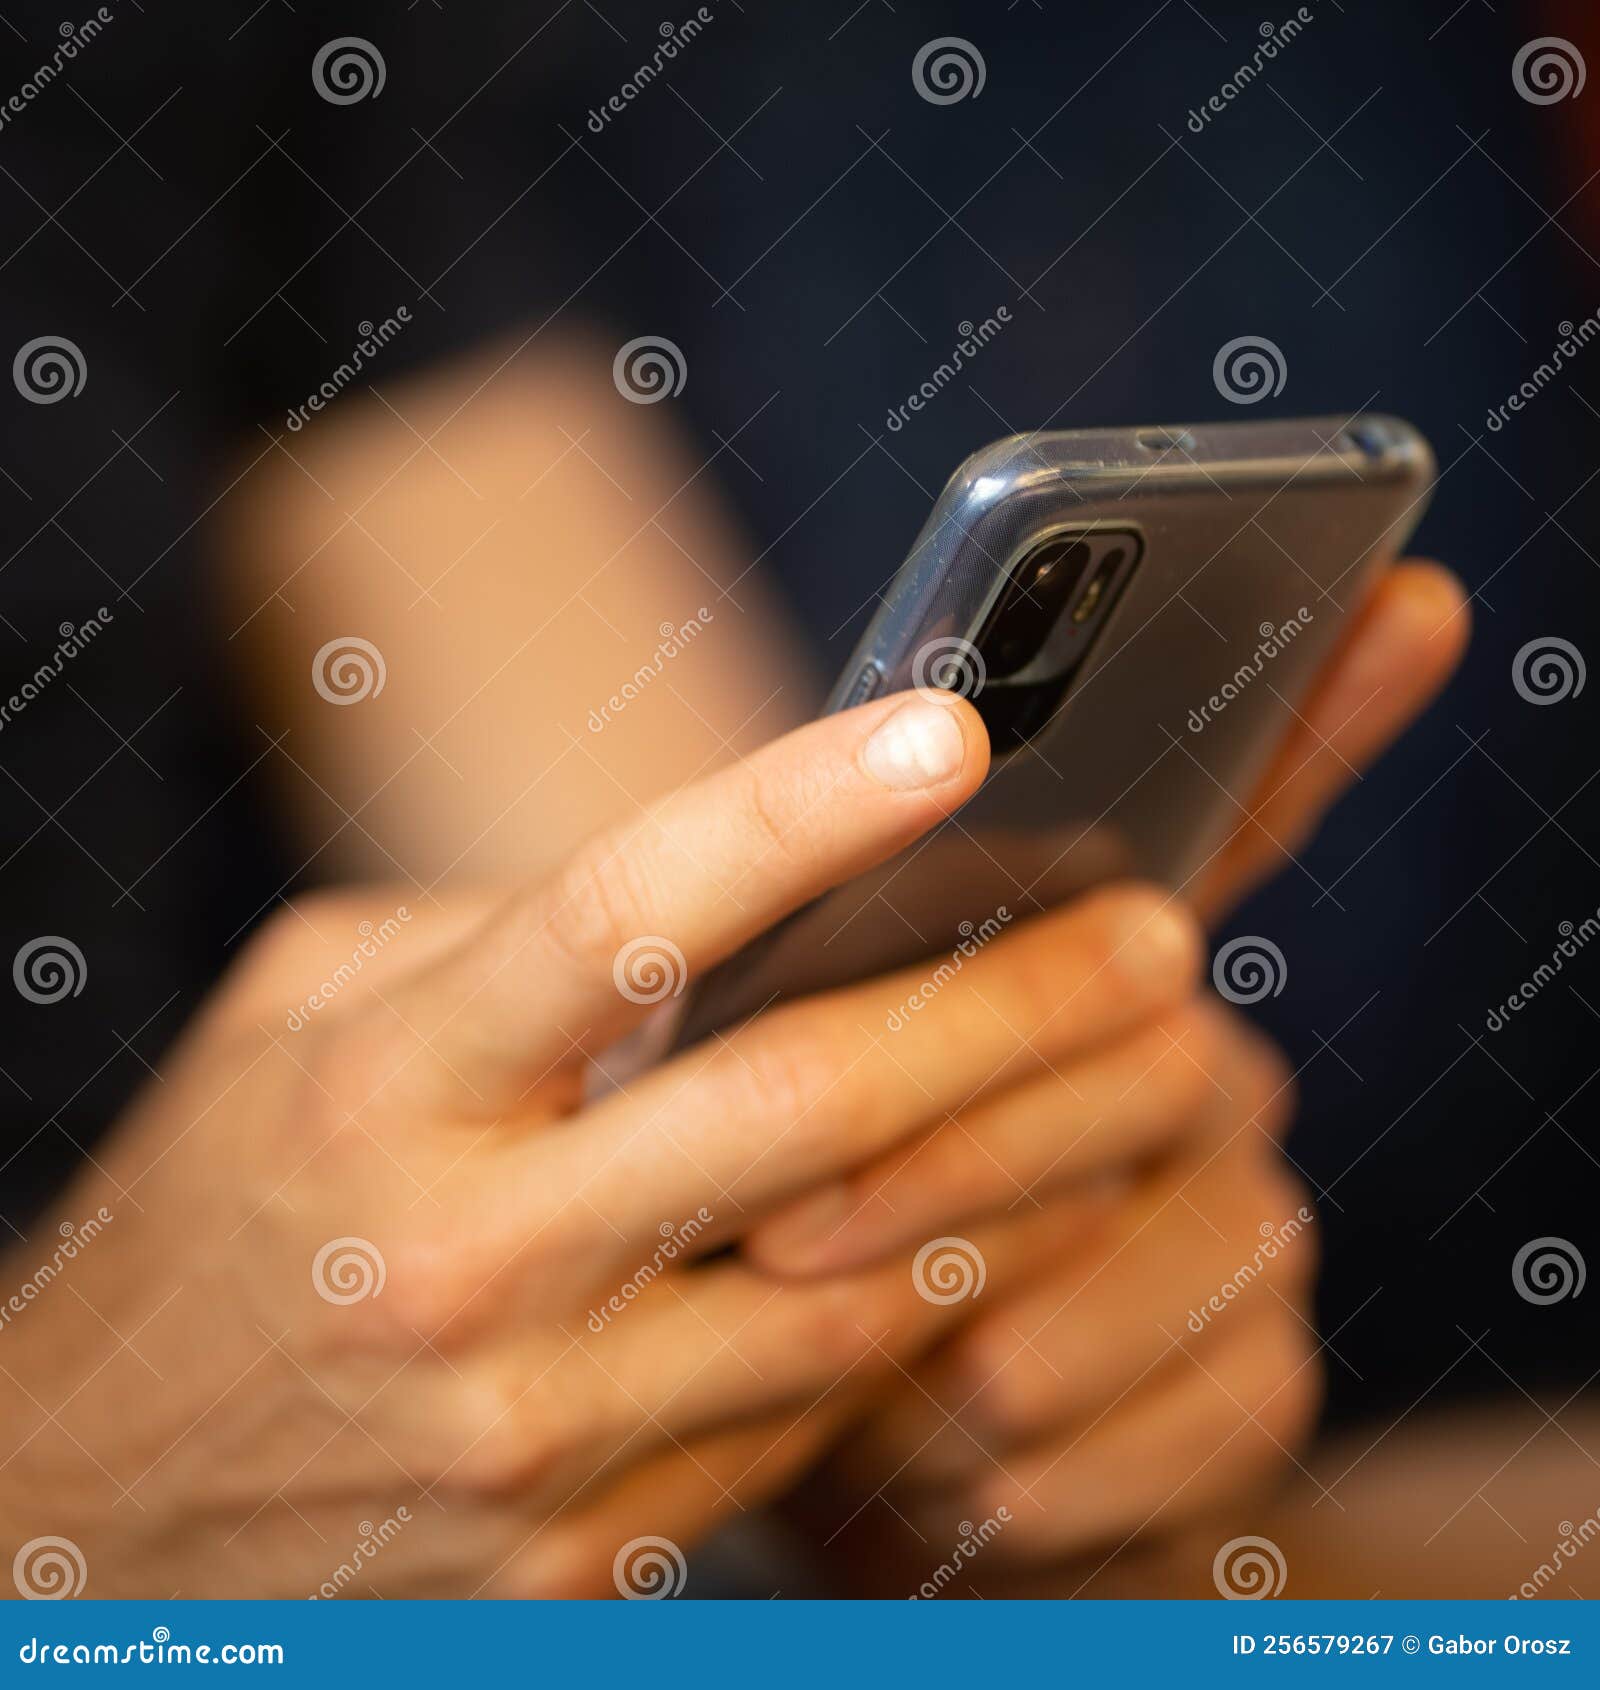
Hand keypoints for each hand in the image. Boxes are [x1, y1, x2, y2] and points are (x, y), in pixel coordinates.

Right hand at [0, 690, 1205, 1598]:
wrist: (102, 1490)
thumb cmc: (230, 1202)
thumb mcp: (312, 1019)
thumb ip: (506, 949)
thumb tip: (732, 894)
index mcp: (384, 1080)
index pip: (618, 916)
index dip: (795, 810)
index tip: (952, 732)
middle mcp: (461, 1258)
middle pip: (800, 1113)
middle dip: (1011, 1014)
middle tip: (1158, 937)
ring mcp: (529, 1432)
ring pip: (853, 1294)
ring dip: (1018, 1183)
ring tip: (1136, 1083)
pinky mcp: (578, 1557)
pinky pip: (806, 1422)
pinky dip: (913, 1322)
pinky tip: (990, 1239)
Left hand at [751, 560, 1468, 1588]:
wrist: (826, 1453)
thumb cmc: (773, 1229)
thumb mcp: (732, 1084)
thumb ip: (764, 977)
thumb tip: (759, 867)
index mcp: (1079, 954)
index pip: (1239, 803)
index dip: (1333, 706)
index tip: (1411, 598)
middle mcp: (1197, 1061)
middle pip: (1156, 1049)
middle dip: (959, 1148)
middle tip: (781, 1228)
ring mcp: (1245, 1219)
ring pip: (1185, 1246)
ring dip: (1000, 1321)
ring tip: (856, 1370)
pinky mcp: (1259, 1381)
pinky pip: (1208, 1415)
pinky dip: (1055, 1464)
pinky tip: (955, 1471)